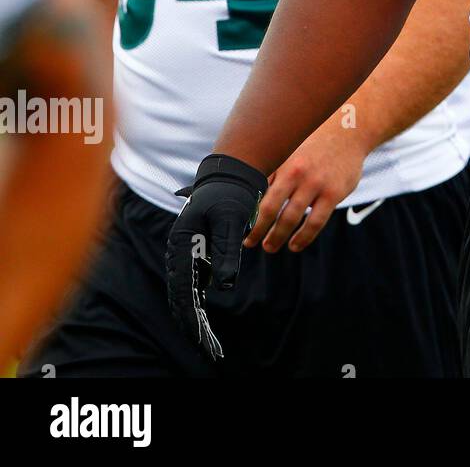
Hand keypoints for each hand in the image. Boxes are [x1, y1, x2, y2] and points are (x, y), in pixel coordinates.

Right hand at [164, 154, 266, 360]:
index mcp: (182, 243)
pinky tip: (205, 327)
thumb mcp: (232, 219)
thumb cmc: (230, 195)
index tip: (198, 335)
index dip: (189, 314)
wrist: (229, 177)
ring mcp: (187, 257)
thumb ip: (228, 251)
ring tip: (209, 347)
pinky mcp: (198, 258)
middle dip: (193, 326)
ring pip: (188, 296)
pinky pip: (196, 288)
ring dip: (196, 321)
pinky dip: (200, 308)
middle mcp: (179, 253)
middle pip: (182, 297)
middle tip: (208, 350)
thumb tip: (224, 286)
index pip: (182, 287)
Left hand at [244, 111, 370, 252]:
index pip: (259, 194)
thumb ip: (273, 174)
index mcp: (283, 164)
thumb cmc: (314, 148)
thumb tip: (250, 200)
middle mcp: (297, 173)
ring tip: (269, 247)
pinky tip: (295, 245)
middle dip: (258, 231)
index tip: (241, 228)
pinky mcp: (334, 193)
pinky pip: (316, 222)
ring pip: (292, 218)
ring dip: (278, 237)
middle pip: (271, 209)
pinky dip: (303, 237)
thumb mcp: (291, 154)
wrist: (348, 133)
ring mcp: (317, 183)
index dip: (248, 216)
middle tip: (250, 243)